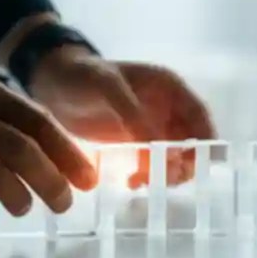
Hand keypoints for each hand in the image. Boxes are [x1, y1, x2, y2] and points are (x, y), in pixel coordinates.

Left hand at [28, 46, 215, 187]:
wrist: (50, 82)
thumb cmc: (82, 75)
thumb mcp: (109, 88)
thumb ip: (134, 116)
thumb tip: (160, 151)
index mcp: (169, 88)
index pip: (199, 116)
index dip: (205, 140)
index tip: (200, 164)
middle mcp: (165, 109)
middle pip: (190, 141)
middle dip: (183, 162)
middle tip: (163, 178)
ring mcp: (149, 127)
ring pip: (172, 156)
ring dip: (164, 172)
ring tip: (139, 180)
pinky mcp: (132, 143)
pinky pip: (149, 163)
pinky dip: (147, 174)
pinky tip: (131, 181)